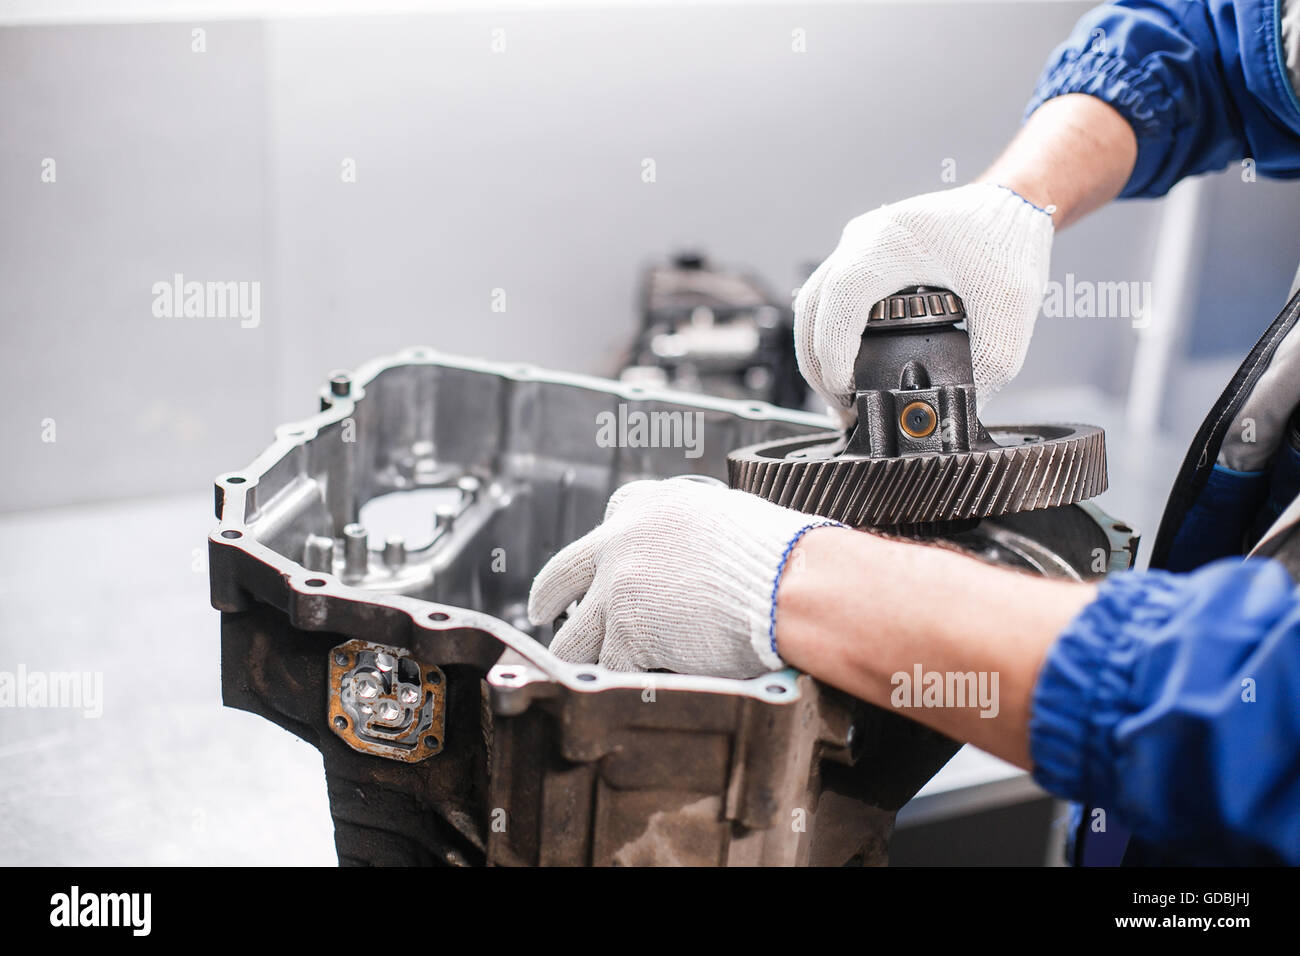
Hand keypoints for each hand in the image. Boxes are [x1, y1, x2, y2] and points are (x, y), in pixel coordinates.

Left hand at [526, 477, 841, 677]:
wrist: (790, 583)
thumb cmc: (778, 554)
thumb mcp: (722, 515)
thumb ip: (686, 534)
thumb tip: (687, 560)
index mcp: (647, 505)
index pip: (607, 521)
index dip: (600, 554)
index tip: (593, 570)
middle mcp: (622, 539)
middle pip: (563, 574)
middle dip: (547, 598)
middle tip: (542, 613)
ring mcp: (619, 586)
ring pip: (577, 633)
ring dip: (582, 653)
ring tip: (585, 669)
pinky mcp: (628, 632)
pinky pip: (610, 666)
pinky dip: (621, 680)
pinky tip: (629, 685)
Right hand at [795, 182, 1053, 417]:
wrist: (1013, 203)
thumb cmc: (1009, 242)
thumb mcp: (1010, 309)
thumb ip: (989, 363)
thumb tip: (960, 407)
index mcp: (892, 243)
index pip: (839, 300)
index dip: (834, 352)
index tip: (848, 390)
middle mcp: (865, 238)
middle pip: (811, 306)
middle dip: (818, 363)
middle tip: (842, 404)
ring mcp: (858, 243)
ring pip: (812, 302)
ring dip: (818, 350)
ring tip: (842, 391)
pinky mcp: (862, 253)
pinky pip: (827, 295)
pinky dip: (829, 332)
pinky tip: (848, 362)